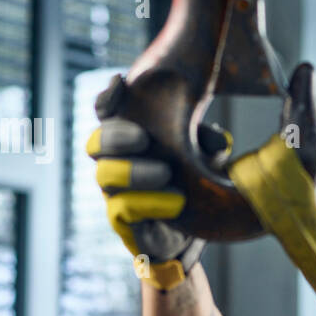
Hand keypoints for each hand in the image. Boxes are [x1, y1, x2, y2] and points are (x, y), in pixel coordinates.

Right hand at [86, 110, 208, 290]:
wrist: (191, 232)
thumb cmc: (193, 181)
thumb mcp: (205, 156)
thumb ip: (207, 143)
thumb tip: (218, 140)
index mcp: (129, 136)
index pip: (107, 112)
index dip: (108, 99)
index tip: (121, 84)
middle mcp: (115, 160)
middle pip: (96, 142)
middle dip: (116, 137)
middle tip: (143, 138)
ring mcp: (114, 191)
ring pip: (107, 175)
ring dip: (135, 172)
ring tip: (166, 173)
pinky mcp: (122, 220)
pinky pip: (122, 210)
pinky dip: (149, 203)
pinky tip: (176, 202)